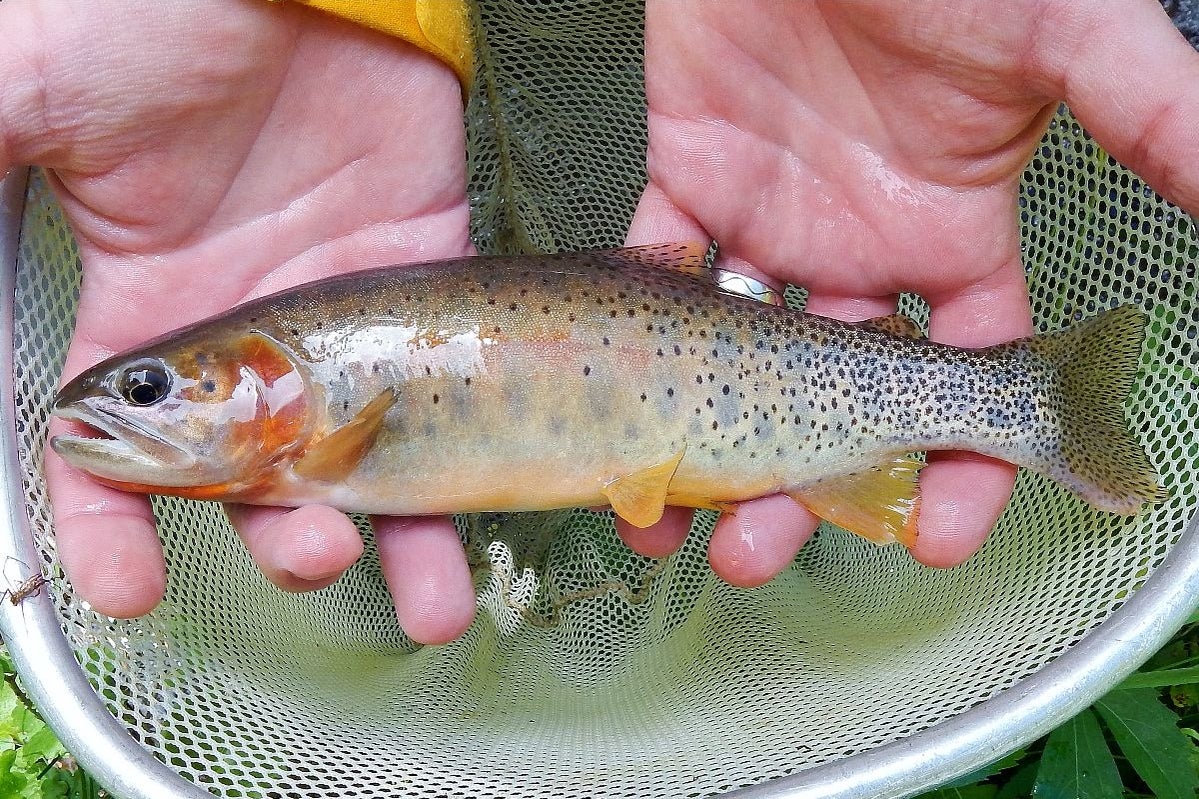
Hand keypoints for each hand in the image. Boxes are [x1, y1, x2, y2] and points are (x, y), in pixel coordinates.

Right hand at [1, 1, 476, 642]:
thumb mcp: (28, 93)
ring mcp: (343, 321)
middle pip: (264, 482)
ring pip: (370, 460)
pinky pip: (452, 387)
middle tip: (314, 558)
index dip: (111, 528)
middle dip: (287, 541)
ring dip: (400, 542)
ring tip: (433, 600)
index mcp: (147, 316)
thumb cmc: (158, 13)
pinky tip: (488, 514)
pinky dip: (470, 459)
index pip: (118, 457)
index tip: (126, 587)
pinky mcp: (425, 286)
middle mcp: (247, 341)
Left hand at [624, 0, 1198, 581]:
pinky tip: (625, 406)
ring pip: (740, 359)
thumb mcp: (1067, 41)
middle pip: (836, 397)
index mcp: (953, 239)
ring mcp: (772, 224)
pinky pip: (661, 275)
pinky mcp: (689, 184)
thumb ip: (1158, 124)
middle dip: (807, 482)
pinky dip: (643, 339)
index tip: (933, 538)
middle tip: (766, 552)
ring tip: (680, 516)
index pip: (967, 382)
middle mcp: (862, 252)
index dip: (958, 467)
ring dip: (711, 439)